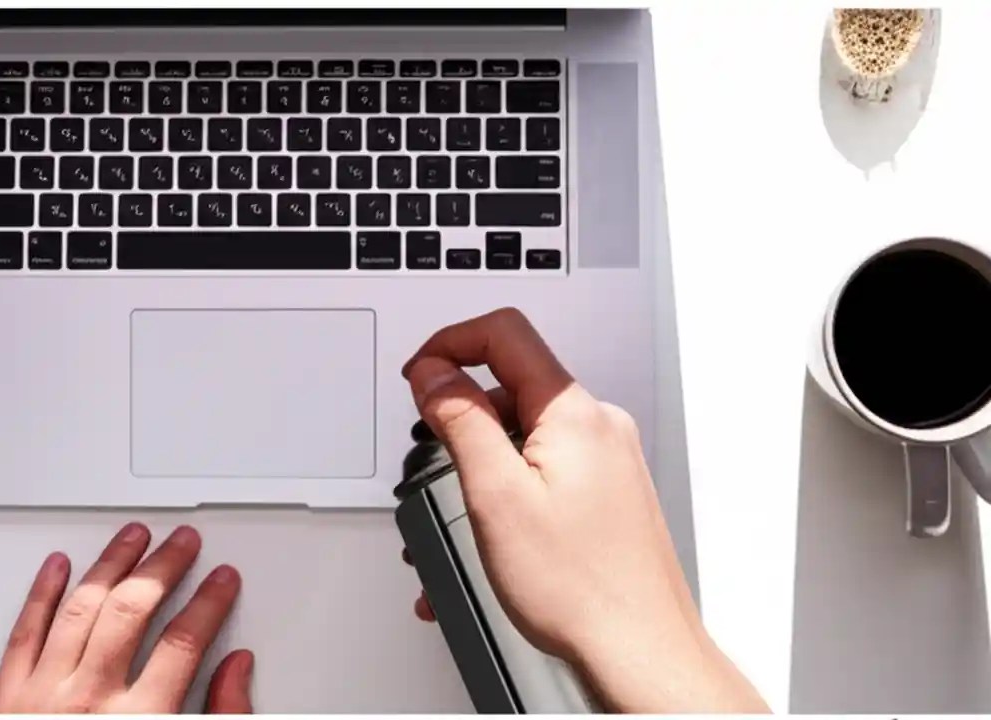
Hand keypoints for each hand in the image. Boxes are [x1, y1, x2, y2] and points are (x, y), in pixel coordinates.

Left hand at [0, 524, 252, 713]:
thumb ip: (223, 718)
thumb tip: (237, 670)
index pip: (183, 640)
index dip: (210, 602)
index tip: (223, 580)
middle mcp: (86, 702)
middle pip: (132, 610)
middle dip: (164, 567)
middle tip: (183, 544)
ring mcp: (40, 697)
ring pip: (80, 607)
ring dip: (110, 564)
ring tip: (132, 538)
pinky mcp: (3, 700)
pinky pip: (25, 632)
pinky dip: (41, 594)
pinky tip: (57, 567)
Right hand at [402, 308, 767, 712]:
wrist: (639, 650)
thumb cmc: (582, 588)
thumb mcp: (495, 495)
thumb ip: (461, 421)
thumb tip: (435, 373)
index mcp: (575, 414)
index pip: (505, 334)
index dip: (449, 344)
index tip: (418, 376)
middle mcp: (600, 426)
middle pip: (512, 384)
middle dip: (462, 417)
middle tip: (434, 457)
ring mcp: (608, 458)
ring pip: (526, 432)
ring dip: (482, 463)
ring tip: (465, 516)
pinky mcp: (608, 490)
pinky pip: (546, 468)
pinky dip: (510, 488)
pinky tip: (494, 535)